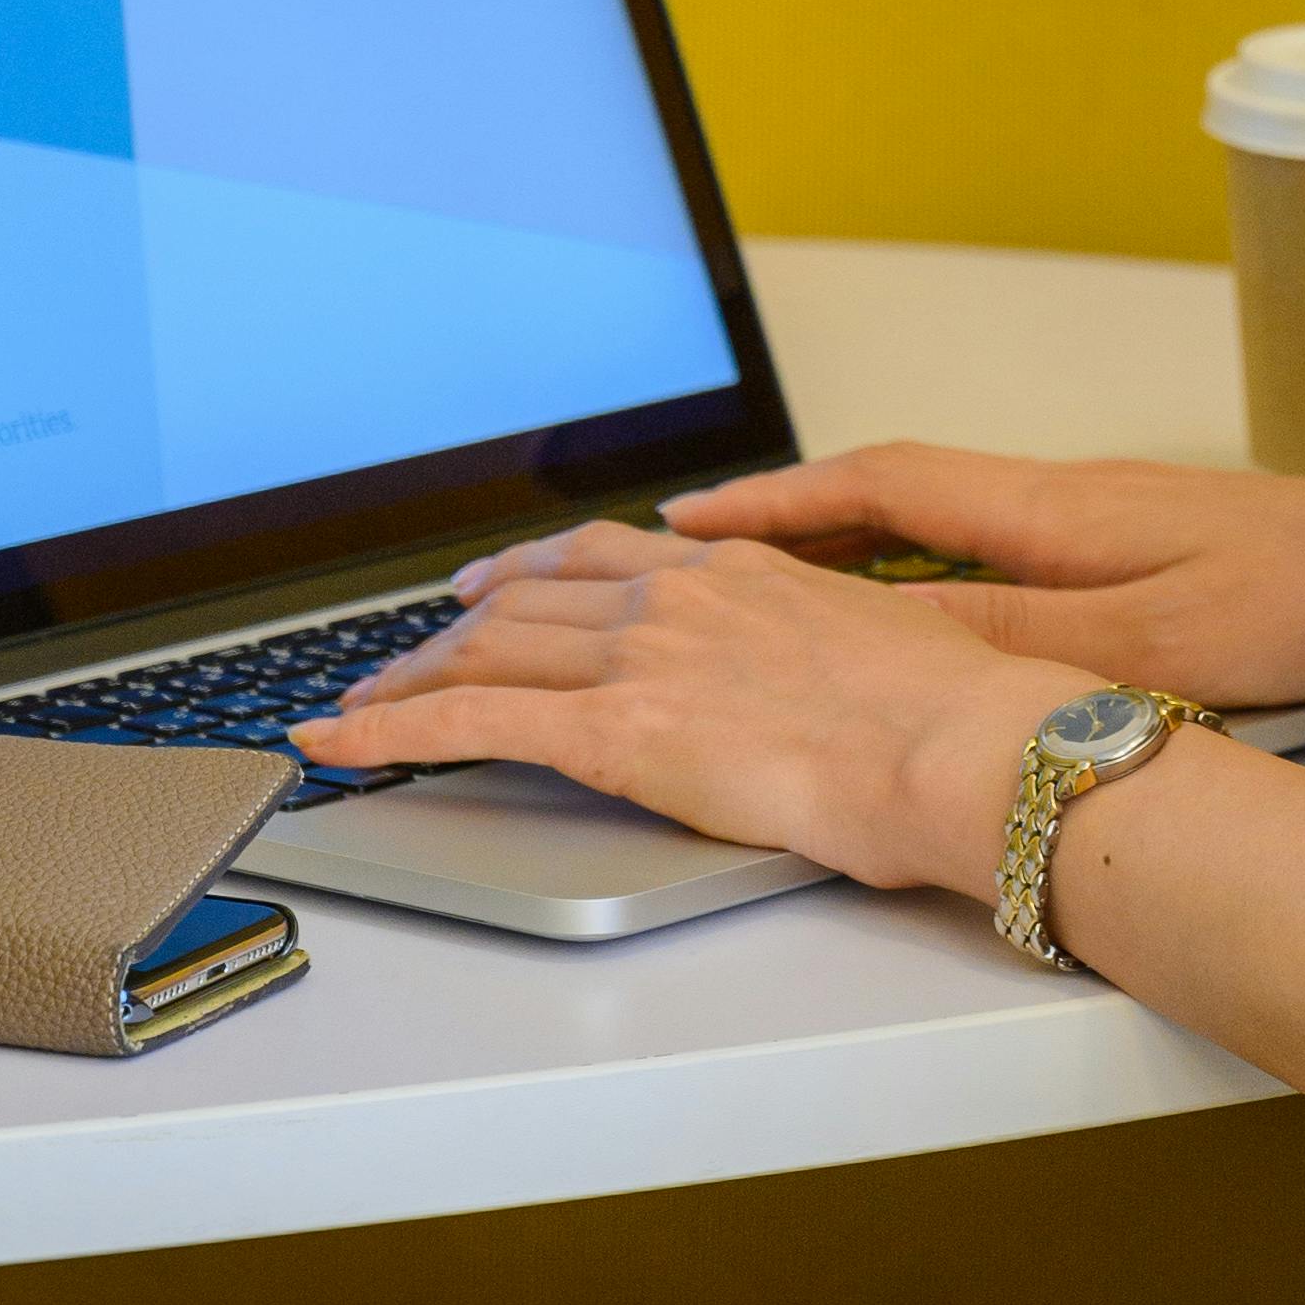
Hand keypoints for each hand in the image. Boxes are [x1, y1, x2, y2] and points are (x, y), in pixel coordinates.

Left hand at [289, 519, 1076, 890]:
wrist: (963, 747)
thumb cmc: (954, 720)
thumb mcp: (886, 653)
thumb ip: (827, 659)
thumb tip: (832, 694)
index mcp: (745, 571)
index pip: (610, 558)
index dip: (538, 571)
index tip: (502, 584)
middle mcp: (682, 594)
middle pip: (532, 595)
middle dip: (459, 624)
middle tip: (416, 648)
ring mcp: (644, 656)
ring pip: (489, 646)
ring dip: (412, 674)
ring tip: (364, 704)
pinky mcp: (615, 732)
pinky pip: (471, 718)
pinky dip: (390, 726)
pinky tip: (341, 743)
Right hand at [647, 443, 1304, 702]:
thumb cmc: (1303, 602)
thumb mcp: (1137, 642)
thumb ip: (1004, 638)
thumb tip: (868, 631)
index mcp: (1051, 508)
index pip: (878, 483)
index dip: (776, 502)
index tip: (686, 522)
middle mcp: (1065, 497)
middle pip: (896, 491)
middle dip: (791, 520)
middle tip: (696, 555)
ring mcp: (1106, 522)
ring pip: (945, 523)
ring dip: (855, 545)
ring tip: (775, 590)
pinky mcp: (1145, 554)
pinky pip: (997, 550)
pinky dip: (930, 571)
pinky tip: (925, 620)